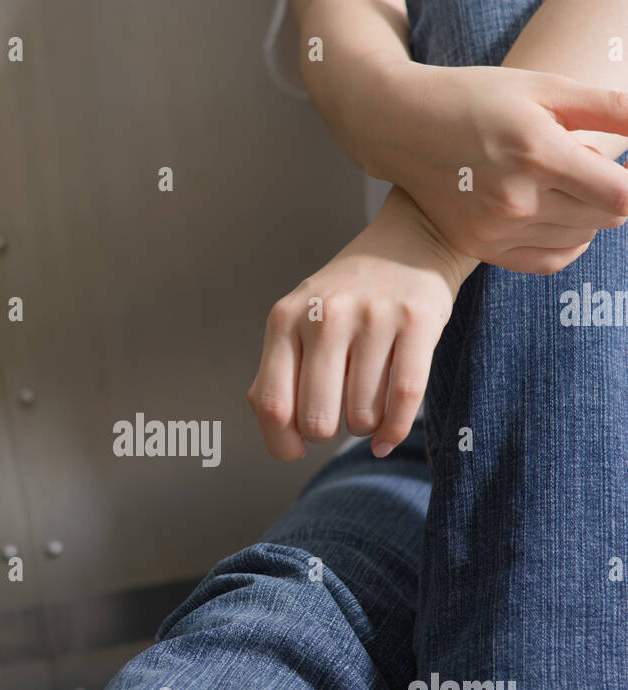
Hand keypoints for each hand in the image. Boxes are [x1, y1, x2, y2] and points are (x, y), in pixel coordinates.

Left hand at [247, 187, 477, 459]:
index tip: (296, 447)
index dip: (283, 441)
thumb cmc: (345, 298)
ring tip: (364, 409)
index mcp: (285, 319)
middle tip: (336, 417)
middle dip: (327, 433)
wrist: (409, 242)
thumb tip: (281, 436)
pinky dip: (394, 432)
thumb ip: (277, 373)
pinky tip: (385, 438)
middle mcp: (325, 316)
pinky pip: (405, 398)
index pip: (273, 405)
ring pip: (362, 414)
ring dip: (363, 427)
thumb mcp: (298, 321)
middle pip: (318, 418)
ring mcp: (373, 317)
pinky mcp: (417, 321)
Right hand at [366, 62, 627, 272]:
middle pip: (606, 217)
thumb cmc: (478, 97)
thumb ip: (610, 106)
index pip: (621, 194)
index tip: (627, 167)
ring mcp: (495, 230)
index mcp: (537, 152)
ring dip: (590, 212)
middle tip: (584, 158)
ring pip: (582, 238)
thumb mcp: (545, 86)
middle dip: (612, 189)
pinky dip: (570, 242)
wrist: (402, 127)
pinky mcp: (481, 248)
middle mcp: (516, 200)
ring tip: (560, 178)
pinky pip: (551, 261)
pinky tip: (559, 213)